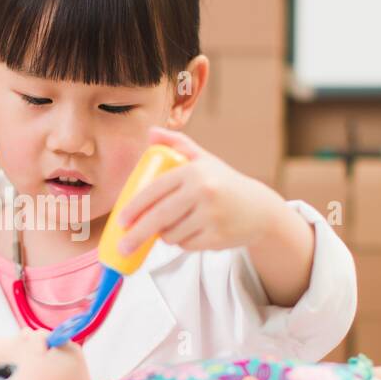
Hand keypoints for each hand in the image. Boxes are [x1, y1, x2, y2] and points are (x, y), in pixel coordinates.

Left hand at [115, 126, 288, 254]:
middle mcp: (203, 191)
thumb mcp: (203, 160)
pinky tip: (194, 233)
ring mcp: (212, 215)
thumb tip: (150, 134)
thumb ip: (177, 144)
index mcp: (194, 170)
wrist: (259, 208)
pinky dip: (183, 243)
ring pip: (171, 234)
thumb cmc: (223, 182)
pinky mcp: (218, 237)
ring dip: (165, 236)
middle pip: (159, 217)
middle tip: (123, 245)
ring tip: (176, 226)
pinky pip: (186, 245)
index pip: (155, 189)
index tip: (121, 221)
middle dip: (136, 235)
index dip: (134, 207)